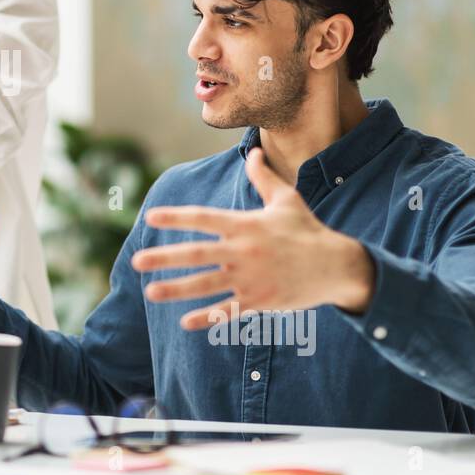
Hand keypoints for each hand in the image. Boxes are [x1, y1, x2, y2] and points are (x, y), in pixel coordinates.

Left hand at [135, 148, 375, 329]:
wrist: (338, 266)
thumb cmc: (308, 231)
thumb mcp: (287, 200)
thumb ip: (263, 178)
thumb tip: (255, 152)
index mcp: (246, 225)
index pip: (203, 219)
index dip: (176, 217)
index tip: (150, 217)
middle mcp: (244, 251)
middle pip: (197, 254)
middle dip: (165, 257)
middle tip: (136, 261)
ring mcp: (251, 278)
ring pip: (206, 285)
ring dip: (176, 289)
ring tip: (150, 292)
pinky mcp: (260, 301)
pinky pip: (228, 311)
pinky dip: (207, 318)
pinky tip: (185, 322)